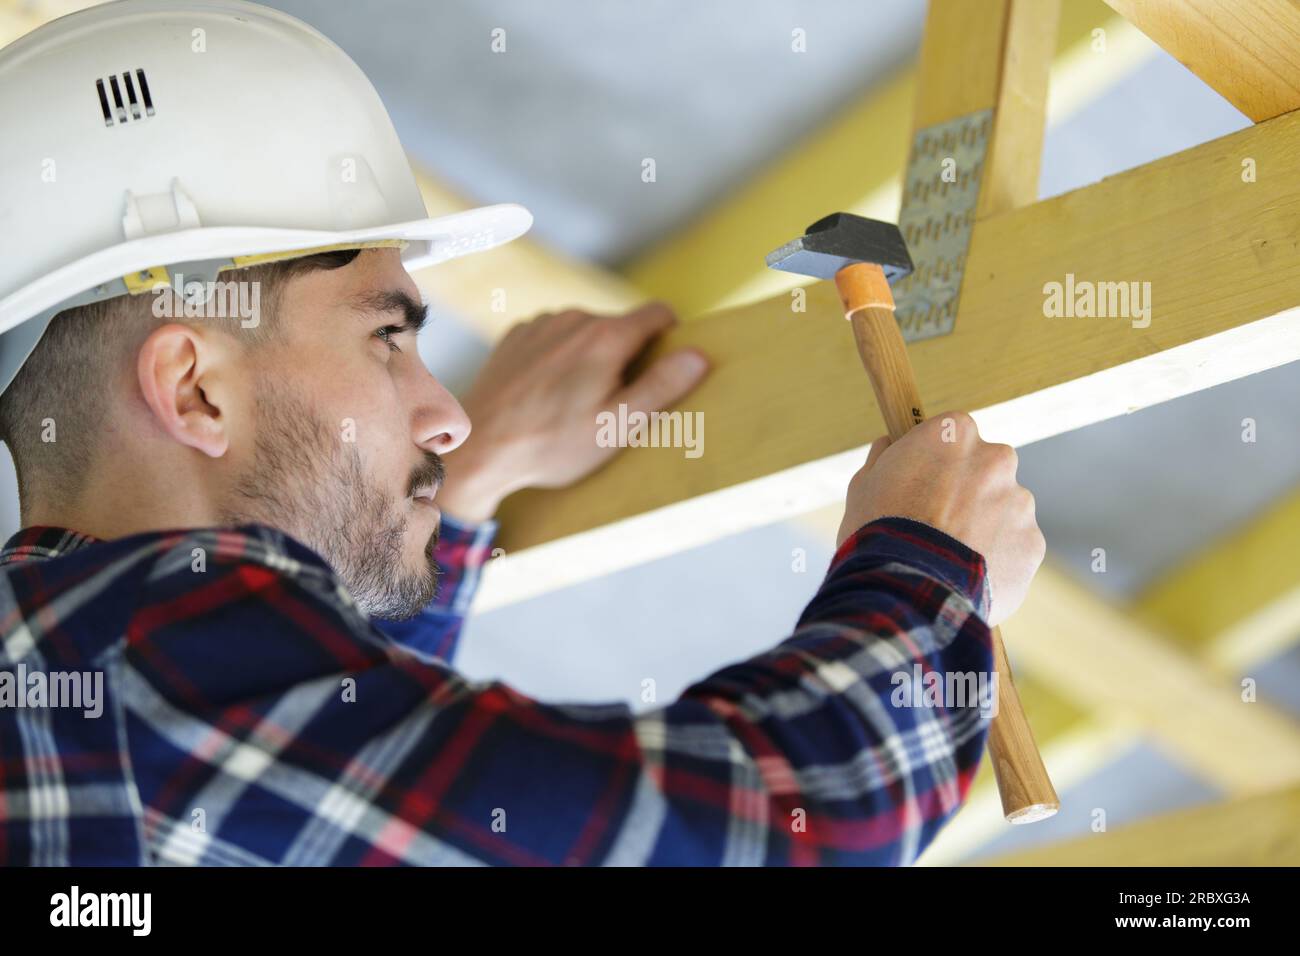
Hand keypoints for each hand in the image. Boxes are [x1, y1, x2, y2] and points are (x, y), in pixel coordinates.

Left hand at [436, 302, 709, 521]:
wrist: (481, 448)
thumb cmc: (552, 445)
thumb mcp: (617, 426)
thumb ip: (662, 387)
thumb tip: (698, 355)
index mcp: (606, 337)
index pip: (658, 313)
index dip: (670, 337)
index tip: (663, 368)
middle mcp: (573, 318)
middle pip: (621, 325)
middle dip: (627, 355)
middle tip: (612, 403)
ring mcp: (541, 324)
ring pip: (586, 331)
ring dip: (591, 356)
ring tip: (575, 401)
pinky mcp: (516, 335)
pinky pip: (554, 337)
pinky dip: (559, 357)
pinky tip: (546, 393)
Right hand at [836, 412, 1044, 625]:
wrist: (906, 590)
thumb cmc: (879, 532)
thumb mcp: (864, 485)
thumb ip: (884, 457)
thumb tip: (888, 444)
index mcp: (954, 433)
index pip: (952, 434)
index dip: (936, 460)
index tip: (923, 480)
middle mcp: (996, 458)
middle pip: (985, 469)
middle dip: (966, 491)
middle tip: (935, 523)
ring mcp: (1019, 502)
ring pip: (1002, 510)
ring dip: (982, 526)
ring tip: (947, 558)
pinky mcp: (1032, 542)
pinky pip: (1014, 547)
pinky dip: (995, 559)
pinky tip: (965, 576)